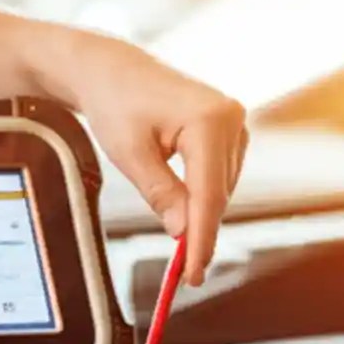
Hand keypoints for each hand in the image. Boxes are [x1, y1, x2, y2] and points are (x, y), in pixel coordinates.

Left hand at [45, 30, 247, 285]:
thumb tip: (183, 232)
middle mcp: (231, 118)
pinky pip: (218, 174)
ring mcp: (234, 121)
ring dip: (199, 212)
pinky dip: (201, 195)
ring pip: (220, 187)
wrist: (109, 69)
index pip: (209, 195)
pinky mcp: (228, 127)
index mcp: (209, 120)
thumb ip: (161, 193)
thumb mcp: (130, 154)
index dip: (202, 240)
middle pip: (218, 194)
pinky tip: (184, 206)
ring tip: (177, 236)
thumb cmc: (114, 103)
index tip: (192, 274)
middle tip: (183, 273)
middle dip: (200, 231)